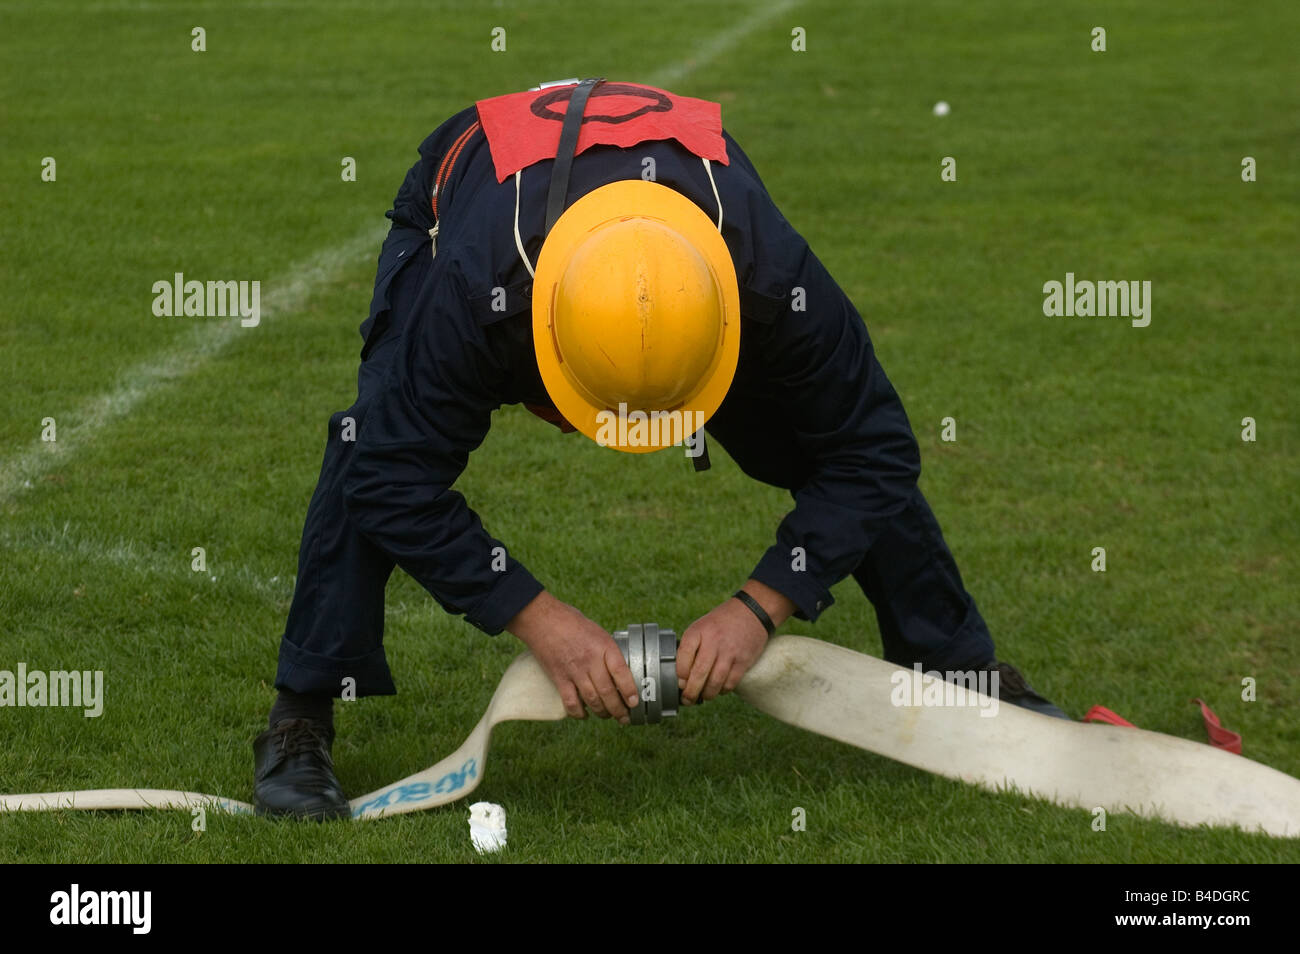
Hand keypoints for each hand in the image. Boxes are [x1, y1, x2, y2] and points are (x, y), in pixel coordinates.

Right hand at [506, 591, 639, 723]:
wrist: (542, 620)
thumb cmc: (572, 623)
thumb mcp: (598, 632)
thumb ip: (608, 651)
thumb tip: (619, 671)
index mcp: (604, 646)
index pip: (621, 672)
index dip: (630, 690)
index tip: (634, 702)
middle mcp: (590, 660)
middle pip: (607, 692)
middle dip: (618, 709)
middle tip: (624, 717)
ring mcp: (574, 671)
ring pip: (592, 700)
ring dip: (603, 713)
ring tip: (608, 716)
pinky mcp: (559, 678)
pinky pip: (571, 702)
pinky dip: (579, 713)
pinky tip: (585, 715)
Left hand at [676, 598, 768, 704]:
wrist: (751, 612)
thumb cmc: (721, 623)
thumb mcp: (701, 626)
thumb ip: (690, 647)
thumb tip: (681, 676)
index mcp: (698, 631)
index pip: (683, 656)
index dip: (679, 674)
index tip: (679, 682)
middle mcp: (713, 641)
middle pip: (699, 673)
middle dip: (691, 692)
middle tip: (687, 699)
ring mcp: (729, 652)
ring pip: (715, 682)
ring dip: (707, 694)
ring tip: (703, 696)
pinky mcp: (743, 661)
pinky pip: (730, 683)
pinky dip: (723, 690)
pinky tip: (719, 689)